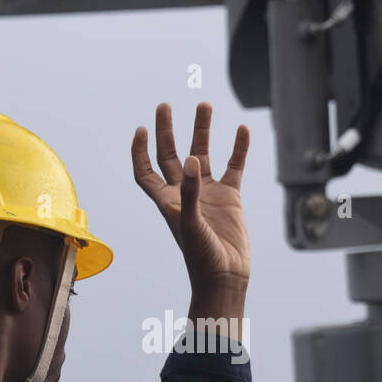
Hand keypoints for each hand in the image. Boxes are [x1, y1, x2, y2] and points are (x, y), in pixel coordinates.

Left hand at [131, 103, 250, 302]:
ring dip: (201, 131)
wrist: (226, 276)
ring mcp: (207, 193)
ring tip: (204, 105)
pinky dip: (238, 148)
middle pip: (169, 155)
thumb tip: (194, 158)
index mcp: (166, 200)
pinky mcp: (230, 197)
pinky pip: (234, 166)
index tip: (142, 129)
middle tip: (164, 105)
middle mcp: (184, 192)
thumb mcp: (190, 223)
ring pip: (202, 154)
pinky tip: (242, 130)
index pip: (145, 171)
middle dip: (166, 130)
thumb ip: (191, 192)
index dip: (139, 151)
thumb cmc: (201, 257)